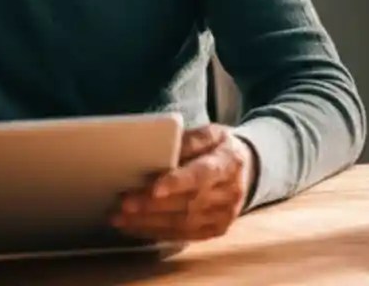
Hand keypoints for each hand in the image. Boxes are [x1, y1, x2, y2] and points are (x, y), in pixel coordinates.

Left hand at [111, 124, 256, 241]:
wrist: (247, 169)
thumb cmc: (220, 148)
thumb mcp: (211, 133)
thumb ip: (190, 140)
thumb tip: (165, 147)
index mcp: (228, 163)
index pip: (202, 174)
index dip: (178, 183)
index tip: (155, 189)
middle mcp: (229, 193)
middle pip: (188, 202)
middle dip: (152, 205)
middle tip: (123, 204)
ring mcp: (224, 215)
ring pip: (183, 223)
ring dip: (149, 222)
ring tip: (120, 218)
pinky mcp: (216, 230)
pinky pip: (184, 235)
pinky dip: (157, 232)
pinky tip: (135, 228)